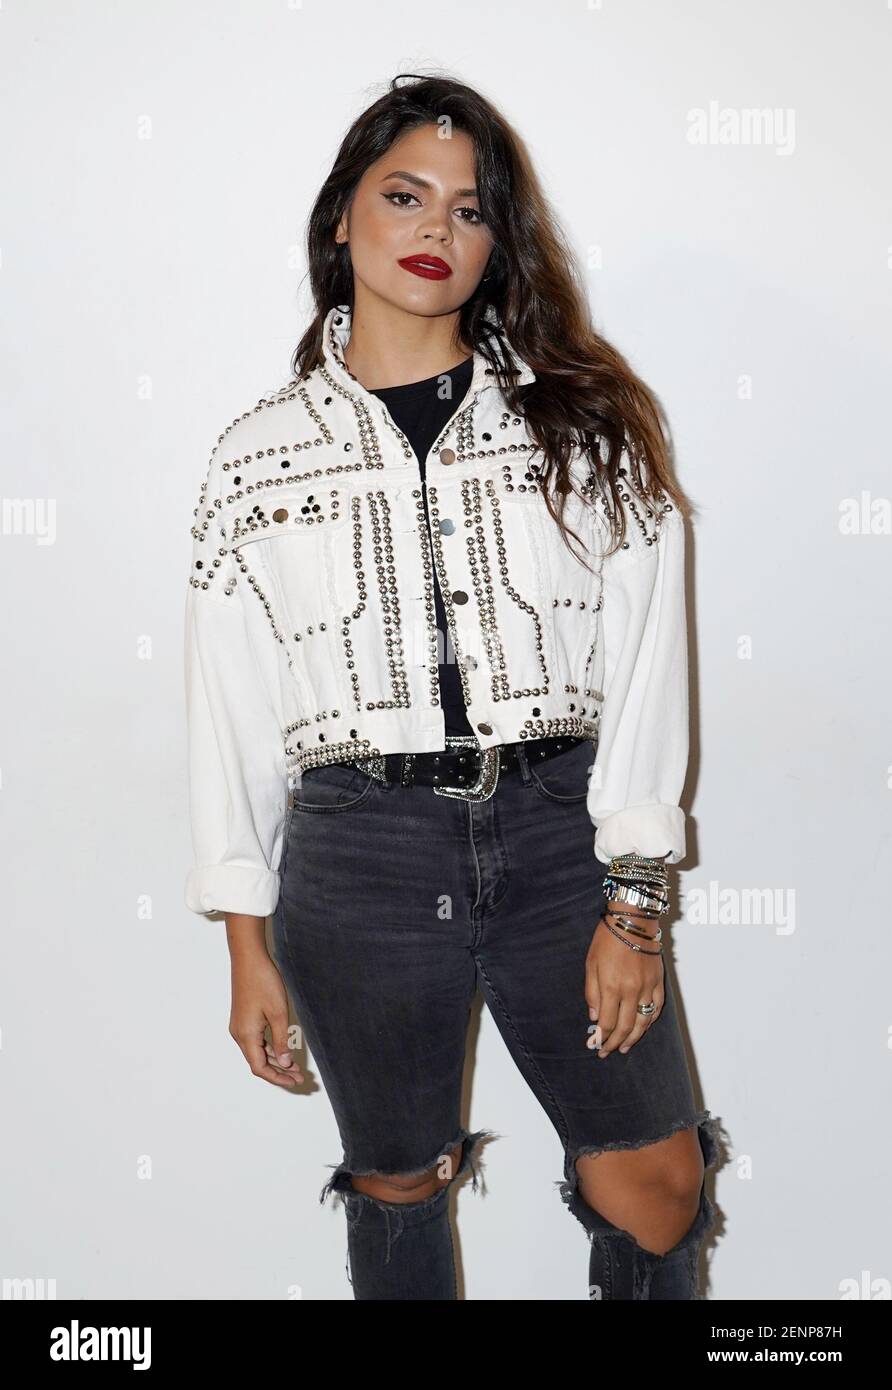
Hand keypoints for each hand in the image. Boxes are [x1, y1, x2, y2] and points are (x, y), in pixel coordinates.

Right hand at [227, 935, 304, 1088]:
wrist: (248, 958)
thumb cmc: (263, 982)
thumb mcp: (278, 1013)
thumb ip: (281, 1040)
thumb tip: (285, 1062)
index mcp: (246, 1035)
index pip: (260, 1068)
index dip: (277, 1078)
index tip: (295, 1082)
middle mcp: (239, 1034)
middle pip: (258, 1062)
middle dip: (279, 1071)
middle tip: (300, 1077)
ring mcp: (240, 1026)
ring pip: (257, 1052)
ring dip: (276, 1061)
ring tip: (295, 1067)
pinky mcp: (243, 1019)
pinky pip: (256, 1041)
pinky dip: (270, 1048)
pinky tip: (284, 1049)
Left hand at [584, 911, 663, 1057]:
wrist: (633, 921)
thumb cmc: (607, 940)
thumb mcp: (590, 964)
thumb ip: (591, 993)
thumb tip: (594, 1017)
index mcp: (611, 987)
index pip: (607, 1022)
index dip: (601, 1037)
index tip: (595, 1045)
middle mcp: (631, 991)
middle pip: (624, 1026)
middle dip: (615, 1043)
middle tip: (607, 1052)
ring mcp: (647, 987)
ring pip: (643, 1022)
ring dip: (634, 1038)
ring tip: (625, 1047)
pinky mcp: (659, 982)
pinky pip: (657, 1007)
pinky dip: (650, 1021)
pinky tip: (643, 1027)